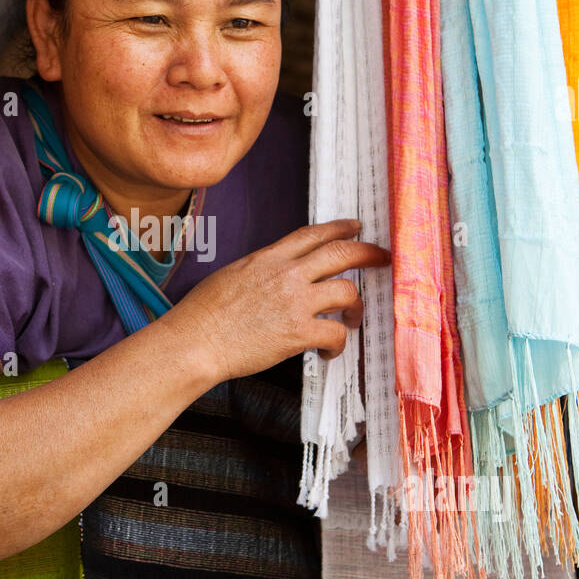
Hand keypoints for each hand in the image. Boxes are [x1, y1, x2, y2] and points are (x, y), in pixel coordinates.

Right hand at [165, 218, 389, 384]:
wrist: (195, 341)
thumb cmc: (204, 314)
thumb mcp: (233, 275)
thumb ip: (263, 269)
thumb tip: (278, 275)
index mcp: (269, 258)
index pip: (314, 234)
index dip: (340, 228)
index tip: (356, 227)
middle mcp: (287, 274)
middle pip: (342, 254)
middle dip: (369, 254)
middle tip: (383, 258)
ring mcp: (295, 303)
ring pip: (347, 293)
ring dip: (355, 308)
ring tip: (349, 320)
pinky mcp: (298, 333)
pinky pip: (336, 334)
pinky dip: (338, 344)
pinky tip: (328, 351)